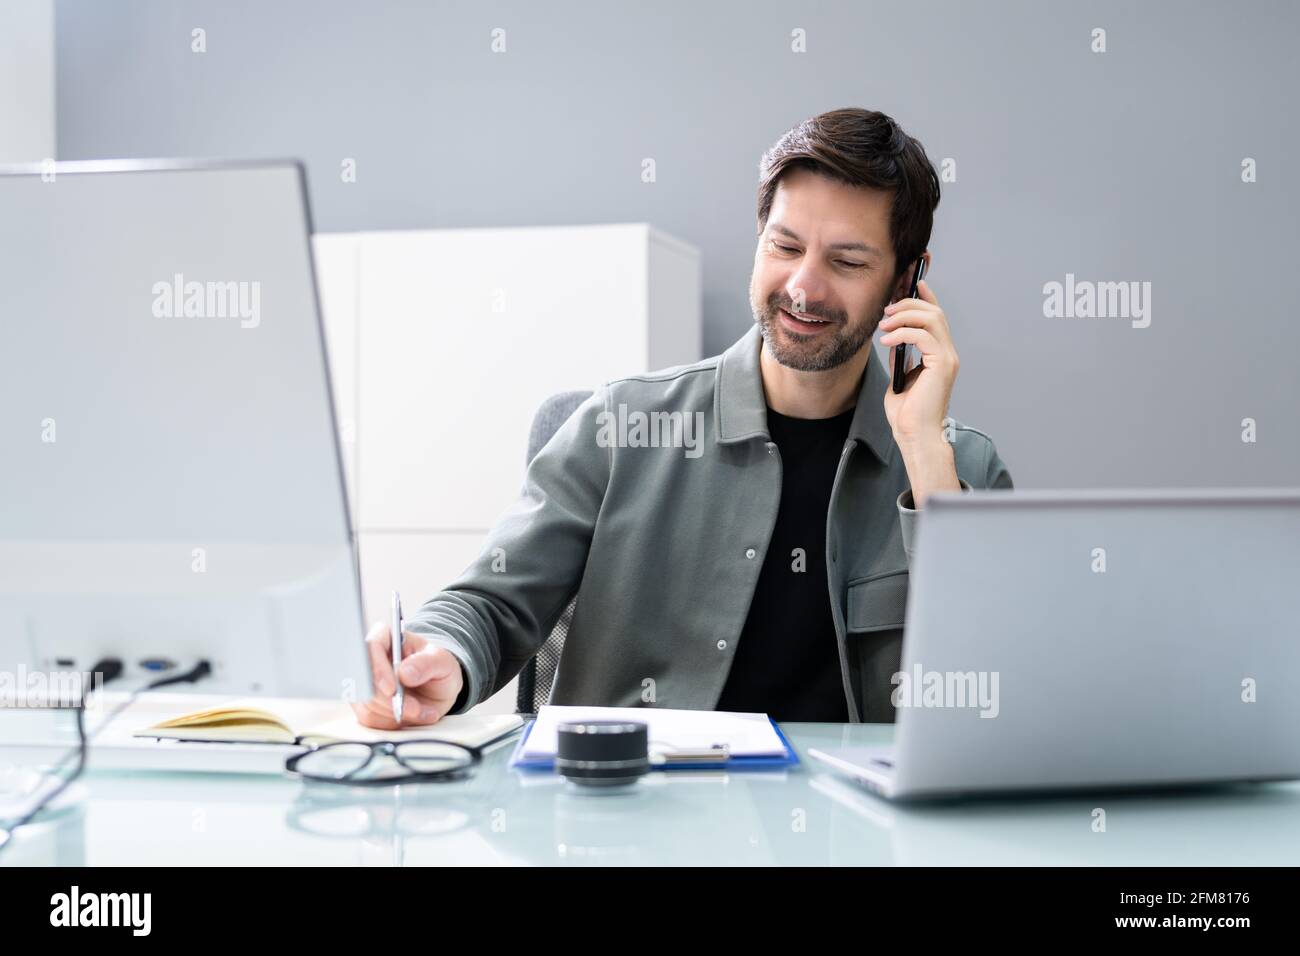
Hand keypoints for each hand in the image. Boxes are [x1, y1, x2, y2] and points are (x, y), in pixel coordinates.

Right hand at [352, 621, 464, 728]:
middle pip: (363, 681)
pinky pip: (370, 719)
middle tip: (415, 708)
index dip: (378, 669)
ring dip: (394, 714)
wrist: (438, 689)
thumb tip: (404, 672)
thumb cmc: (438, 667)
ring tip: (422, 711)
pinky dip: (392, 722)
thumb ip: (426, 664)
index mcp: (386, 637)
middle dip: (389, 701)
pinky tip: (412, 716)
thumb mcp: (442, 661)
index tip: (392, 689)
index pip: (371, 647)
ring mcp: (365, 682)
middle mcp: (369, 658)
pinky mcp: (365, 704)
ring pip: (366, 703)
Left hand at [879, 278, 958, 449]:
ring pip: (932, 319)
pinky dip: (903, 333)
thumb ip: (900, 356)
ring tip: (884, 324)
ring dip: (905, 316)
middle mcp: (947, 354)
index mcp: (940, 355)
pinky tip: (886, 340)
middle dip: (909, 304)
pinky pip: (923, 336)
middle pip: (934, 312)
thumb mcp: (899, 377)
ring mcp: (947, 358)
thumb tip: (893, 339)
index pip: (936, 317)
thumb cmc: (907, 414)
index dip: (924, 298)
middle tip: (886, 310)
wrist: (914, 435)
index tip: (908, 286)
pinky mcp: (942, 364)